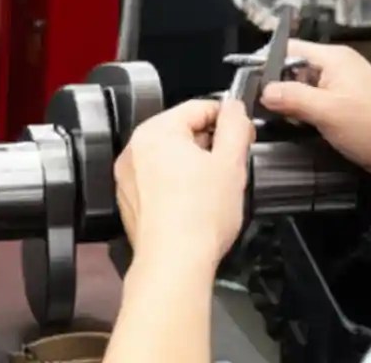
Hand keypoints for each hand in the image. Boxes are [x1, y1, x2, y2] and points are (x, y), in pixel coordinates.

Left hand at [113, 100, 254, 268]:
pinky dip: (176, 185)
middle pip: (182, 131)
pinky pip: (157, 180)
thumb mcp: (231, 163)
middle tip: (233, 165)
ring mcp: (129, 176)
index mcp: (156, 131)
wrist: (174, 263)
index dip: (228, 118)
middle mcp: (135, 149)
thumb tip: (234, 109)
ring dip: (194, 165)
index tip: (242, 132)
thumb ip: (235, 126)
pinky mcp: (130, 199)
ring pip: (170, 157)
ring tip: (214, 189)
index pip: (199, 107)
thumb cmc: (199, 218)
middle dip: (210, 144)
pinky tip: (195, 204)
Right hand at [261, 40, 370, 181]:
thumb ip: (291, 97)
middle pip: (295, 67)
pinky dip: (305, 111)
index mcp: (334, 58)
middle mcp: (338, 66)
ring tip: (276, 119)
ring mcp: (343, 85)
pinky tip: (298, 126)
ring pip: (304, 86)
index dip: (267, 63)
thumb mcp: (326, 112)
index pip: (290, 48)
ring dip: (291, 102)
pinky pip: (316, 101)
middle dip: (277, 86)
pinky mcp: (346, 104)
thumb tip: (263, 90)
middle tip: (259, 108)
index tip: (248, 84)